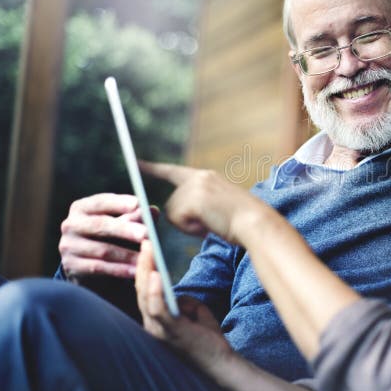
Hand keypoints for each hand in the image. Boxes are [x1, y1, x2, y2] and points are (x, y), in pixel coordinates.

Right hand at [58, 193, 152, 279]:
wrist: (88, 266)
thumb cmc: (110, 237)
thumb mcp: (122, 224)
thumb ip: (135, 217)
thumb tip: (152, 211)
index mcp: (82, 208)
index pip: (101, 202)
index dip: (119, 203)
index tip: (138, 204)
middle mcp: (71, 224)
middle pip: (100, 225)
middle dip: (125, 229)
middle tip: (146, 234)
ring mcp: (68, 246)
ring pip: (102, 249)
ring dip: (128, 254)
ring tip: (147, 256)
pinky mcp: (71, 266)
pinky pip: (99, 267)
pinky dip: (120, 270)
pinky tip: (136, 271)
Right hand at [135, 240, 232, 369]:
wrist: (219, 362)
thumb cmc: (206, 340)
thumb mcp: (195, 314)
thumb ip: (184, 302)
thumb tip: (178, 294)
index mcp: (156, 320)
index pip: (145, 290)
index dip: (144, 269)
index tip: (147, 248)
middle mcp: (152, 325)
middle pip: (141, 289)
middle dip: (143, 264)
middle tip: (146, 241)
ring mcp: (159, 330)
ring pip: (146, 296)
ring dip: (147, 271)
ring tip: (149, 251)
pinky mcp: (171, 332)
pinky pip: (158, 310)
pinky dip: (155, 292)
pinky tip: (157, 276)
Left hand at [138, 161, 260, 242]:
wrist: (255, 221)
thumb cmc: (241, 221)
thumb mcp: (216, 205)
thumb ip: (195, 203)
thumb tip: (173, 213)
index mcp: (206, 176)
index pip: (173, 171)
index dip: (152, 168)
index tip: (134, 162)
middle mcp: (198, 176)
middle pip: (172, 203)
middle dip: (185, 219)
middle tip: (211, 221)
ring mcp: (195, 186)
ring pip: (173, 213)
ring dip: (189, 224)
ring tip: (213, 222)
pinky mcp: (192, 198)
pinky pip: (177, 220)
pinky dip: (191, 228)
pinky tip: (209, 224)